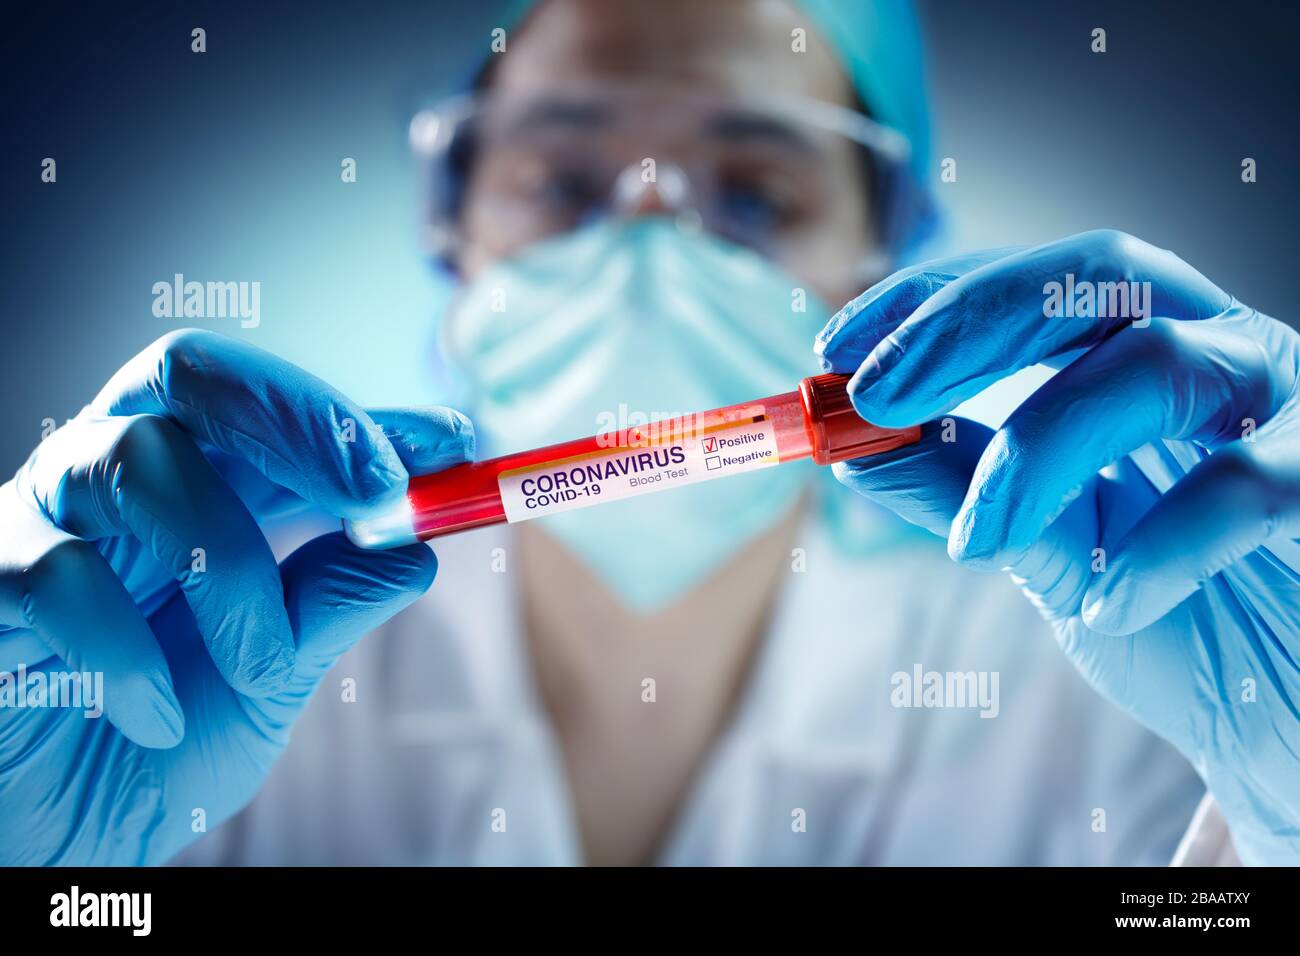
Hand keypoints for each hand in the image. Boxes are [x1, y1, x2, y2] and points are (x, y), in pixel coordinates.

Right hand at [0, 329, 473, 864]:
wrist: (45, 834)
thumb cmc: (153, 743)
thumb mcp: (266, 679)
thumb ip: (328, 609)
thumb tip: (417, 549)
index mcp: (198, 489)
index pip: (282, 415)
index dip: (365, 419)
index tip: (453, 441)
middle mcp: (119, 479)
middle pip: (193, 372)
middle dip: (299, 416)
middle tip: (377, 484)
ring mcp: (44, 519)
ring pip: (140, 461)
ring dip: (229, 567)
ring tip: (259, 666)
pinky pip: (59, 576)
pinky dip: (130, 653)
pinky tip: (156, 714)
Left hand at [816, 231, 1299, 863]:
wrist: (1286, 713)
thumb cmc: (1177, 618)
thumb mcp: (1048, 553)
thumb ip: (962, 490)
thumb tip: (850, 447)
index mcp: (1136, 355)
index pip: (1027, 286)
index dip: (928, 300)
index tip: (833, 347)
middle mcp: (1214, 353)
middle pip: (1096, 276)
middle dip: (969, 325)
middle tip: (873, 391)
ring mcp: (1285, 407)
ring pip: (1157, 362)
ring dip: (1042, 447)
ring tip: (980, 539)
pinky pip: (1245, 486)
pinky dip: (1158, 549)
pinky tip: (1109, 605)